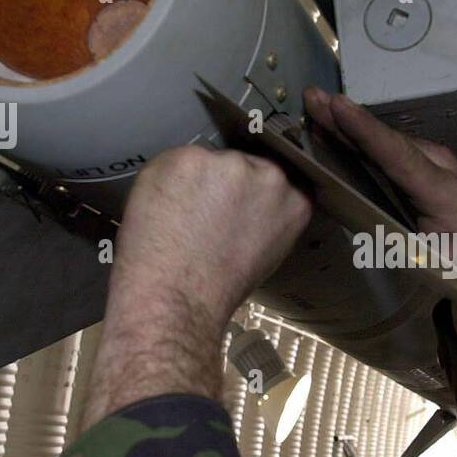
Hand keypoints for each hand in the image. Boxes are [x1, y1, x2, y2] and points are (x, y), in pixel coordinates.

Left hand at [82, 144, 312, 427]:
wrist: (178, 298)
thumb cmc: (219, 289)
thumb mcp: (269, 253)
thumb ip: (269, 218)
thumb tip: (250, 205)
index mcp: (295, 200)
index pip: (275, 179)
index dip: (249, 192)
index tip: (233, 204)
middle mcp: (269, 175)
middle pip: (241, 164)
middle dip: (222, 184)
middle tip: (200, 215)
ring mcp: (228, 163)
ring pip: (206, 161)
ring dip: (192, 181)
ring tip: (178, 218)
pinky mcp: (187, 158)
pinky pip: (173, 162)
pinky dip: (163, 182)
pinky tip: (161, 211)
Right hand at [303, 87, 456, 357]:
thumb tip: (445, 260)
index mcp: (444, 189)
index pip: (400, 155)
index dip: (368, 131)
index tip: (340, 107)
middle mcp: (437, 167)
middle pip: (386, 141)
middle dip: (347, 120)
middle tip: (313, 98)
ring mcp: (429, 165)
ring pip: (384, 142)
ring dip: (348, 126)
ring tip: (315, 107)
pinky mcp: (421, 170)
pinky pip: (386, 151)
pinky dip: (358, 140)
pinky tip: (333, 132)